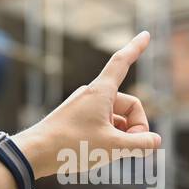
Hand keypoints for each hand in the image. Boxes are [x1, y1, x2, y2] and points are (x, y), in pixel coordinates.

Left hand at [14, 30, 161, 178]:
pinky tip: (100, 153)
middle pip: (128, 105)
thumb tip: (155, 141)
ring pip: (116, 118)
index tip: (145, 34)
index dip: (136, 48)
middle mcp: (92, 95)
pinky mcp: (75, 119)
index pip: (122, 62)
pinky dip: (108, 137)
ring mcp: (82, 107)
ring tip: (111, 154)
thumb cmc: (71, 146)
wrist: (34, 153)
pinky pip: (101, 124)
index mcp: (101, 92)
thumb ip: (139, 144)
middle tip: (132, 150)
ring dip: (121, 135)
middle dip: (135, 127)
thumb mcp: (112, 147)